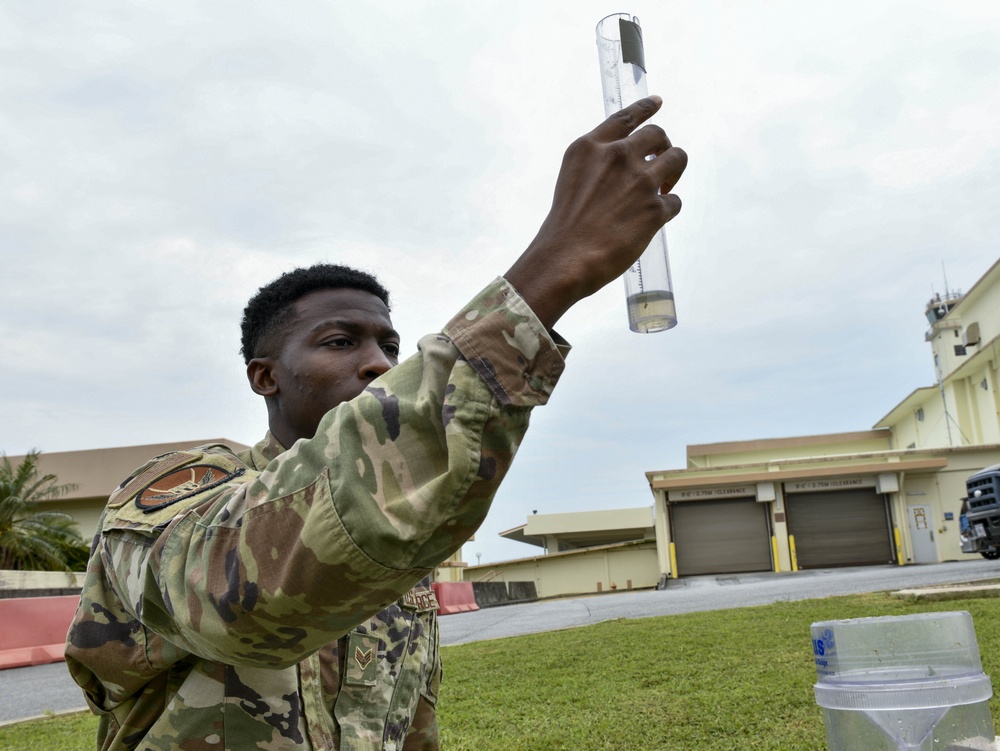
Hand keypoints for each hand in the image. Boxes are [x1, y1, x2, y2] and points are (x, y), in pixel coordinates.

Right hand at [505, 96, 686, 329]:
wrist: (566, 259)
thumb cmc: (563, 228)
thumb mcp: (571, 180)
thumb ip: (596, 167)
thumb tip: (623, 171)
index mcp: (590, 147)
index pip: (626, 117)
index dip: (645, 107)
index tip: (657, 101)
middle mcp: (617, 156)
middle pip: (658, 135)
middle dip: (663, 148)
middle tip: (661, 165)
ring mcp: (639, 180)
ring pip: (677, 159)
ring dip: (674, 172)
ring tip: (665, 188)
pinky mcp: (655, 208)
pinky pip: (675, 201)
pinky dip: (668, 209)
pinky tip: (655, 220)